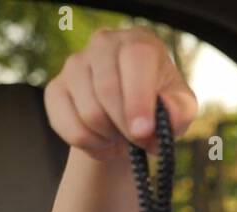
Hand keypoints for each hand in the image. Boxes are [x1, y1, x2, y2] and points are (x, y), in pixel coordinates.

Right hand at [44, 26, 197, 160]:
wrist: (129, 119)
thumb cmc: (160, 109)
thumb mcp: (181, 109)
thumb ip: (180, 109)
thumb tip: (167, 111)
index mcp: (139, 42)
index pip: (135, 59)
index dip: (138, 99)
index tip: (143, 132)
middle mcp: (104, 44)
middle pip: (107, 88)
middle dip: (125, 126)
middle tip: (138, 142)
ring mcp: (75, 64)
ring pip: (87, 111)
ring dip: (109, 137)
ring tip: (122, 138)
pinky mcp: (56, 88)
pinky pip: (66, 125)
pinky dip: (89, 144)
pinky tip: (103, 141)